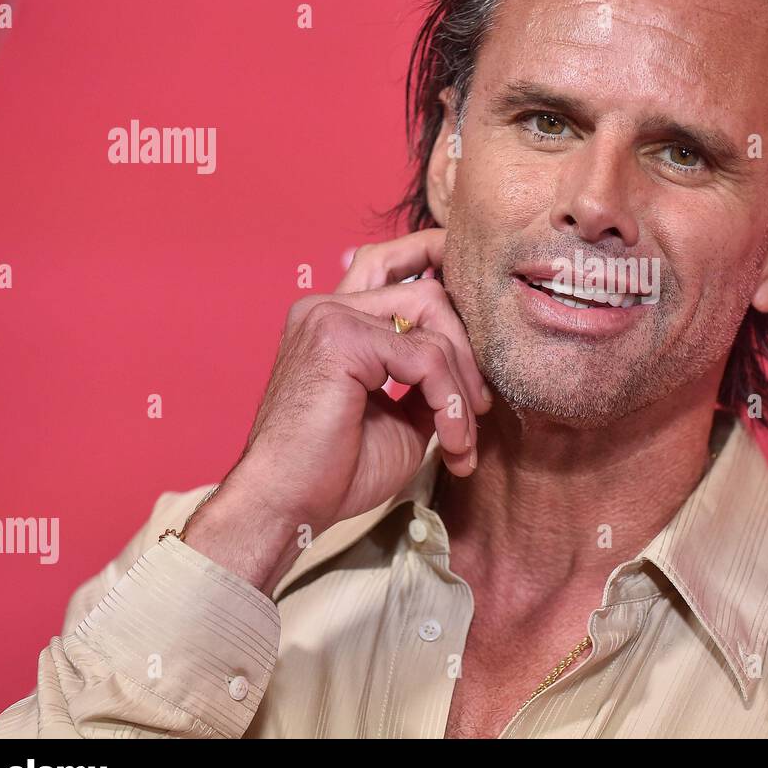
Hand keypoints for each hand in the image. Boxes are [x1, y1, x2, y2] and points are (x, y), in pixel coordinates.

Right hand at [188, 229, 489, 589]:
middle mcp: (328, 307)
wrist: (288, 508)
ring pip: (434, 324)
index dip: (434, 259)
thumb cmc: (336, 472)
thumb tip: (474, 366)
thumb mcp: (401, 416)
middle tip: (476, 410)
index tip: (479, 299)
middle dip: (467, 353)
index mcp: (335, 319)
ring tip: (459, 440)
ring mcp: (331, 317)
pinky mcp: (341, 339)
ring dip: (461, 387)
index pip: (391, 263)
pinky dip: (448, 402)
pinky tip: (449, 441)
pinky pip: (426, 358)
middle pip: (427, 292)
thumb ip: (429, 379)